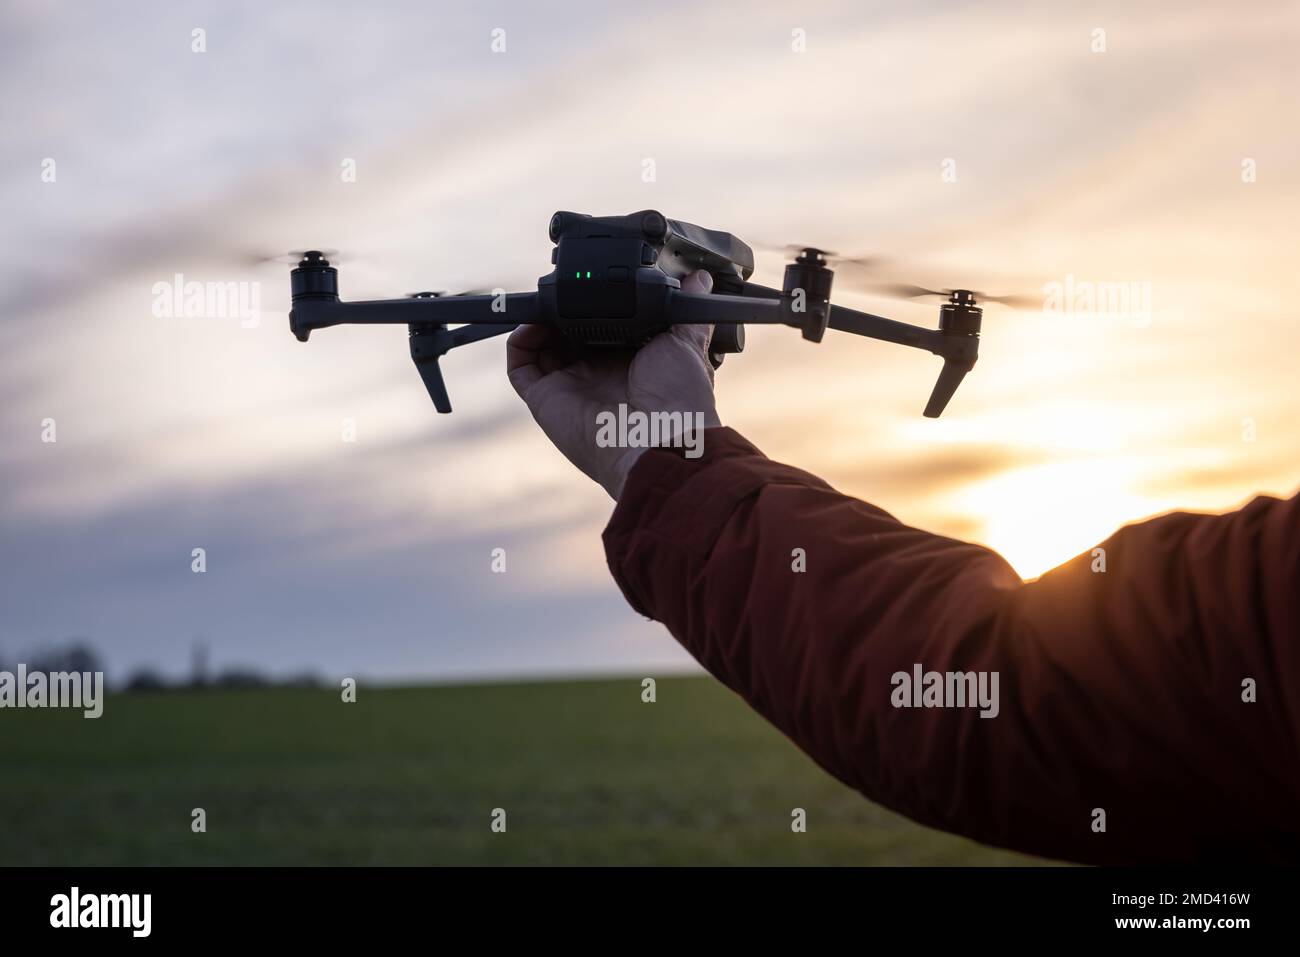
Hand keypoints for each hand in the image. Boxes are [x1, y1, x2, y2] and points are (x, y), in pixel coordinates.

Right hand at [507, 269, 721, 499]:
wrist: (658, 440)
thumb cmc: (679, 399)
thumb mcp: (688, 342)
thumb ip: (688, 307)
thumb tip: (700, 277)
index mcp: (631, 361)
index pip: (605, 327)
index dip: (597, 306)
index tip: (596, 283)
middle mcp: (597, 374)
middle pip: (568, 334)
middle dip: (564, 309)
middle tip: (568, 289)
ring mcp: (569, 386)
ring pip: (540, 346)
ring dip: (540, 320)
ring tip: (550, 302)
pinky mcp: (545, 398)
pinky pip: (520, 366)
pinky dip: (519, 340)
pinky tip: (533, 322)